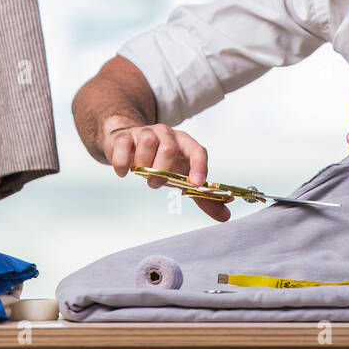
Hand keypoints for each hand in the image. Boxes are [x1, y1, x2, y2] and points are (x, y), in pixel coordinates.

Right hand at [104, 118, 230, 221]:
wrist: (130, 143)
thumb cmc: (160, 161)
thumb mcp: (180, 177)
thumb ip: (202, 196)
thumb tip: (225, 215)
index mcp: (184, 143)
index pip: (198, 151)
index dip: (199, 167)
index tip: (196, 184)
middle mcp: (167, 134)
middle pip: (169, 149)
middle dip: (162, 172)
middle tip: (155, 183)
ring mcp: (145, 132)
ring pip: (147, 144)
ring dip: (143, 167)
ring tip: (141, 174)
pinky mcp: (125, 136)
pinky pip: (124, 147)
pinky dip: (122, 164)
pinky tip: (124, 172)